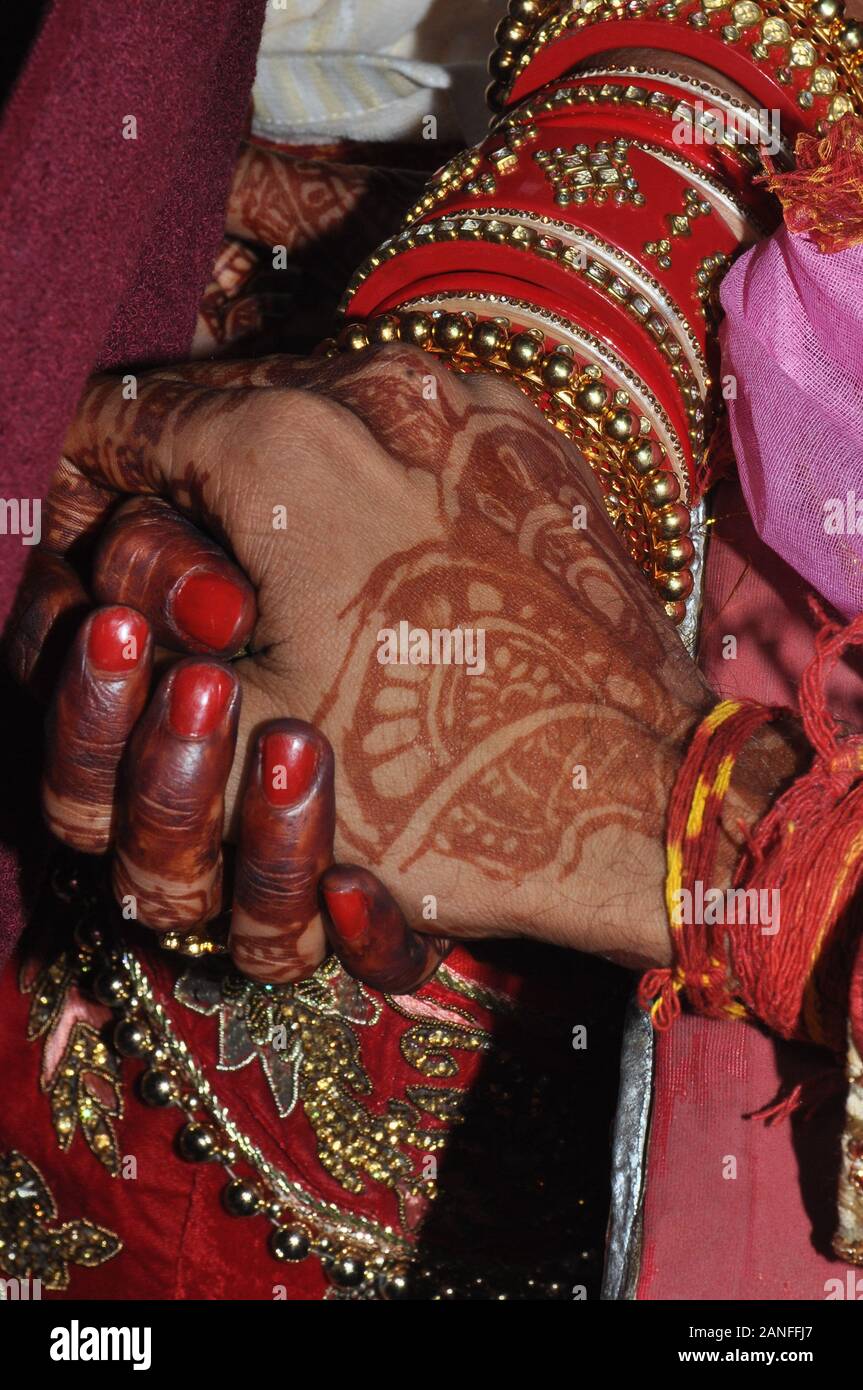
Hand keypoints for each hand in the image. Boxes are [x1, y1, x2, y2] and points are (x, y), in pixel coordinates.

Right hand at [13, 345, 794, 972]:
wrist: (638, 800)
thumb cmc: (439, 781)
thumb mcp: (240, 733)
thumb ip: (139, 642)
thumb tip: (107, 589)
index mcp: (283, 445)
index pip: (126, 421)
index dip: (93, 490)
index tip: (100, 543)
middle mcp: (378, 390)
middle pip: (223, 406)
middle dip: (185, 484)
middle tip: (188, 576)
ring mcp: (471, 407)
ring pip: (322, 410)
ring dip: (280, 478)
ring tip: (281, 572)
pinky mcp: (536, 443)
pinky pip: (413, 430)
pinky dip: (372, 477)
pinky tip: (378, 560)